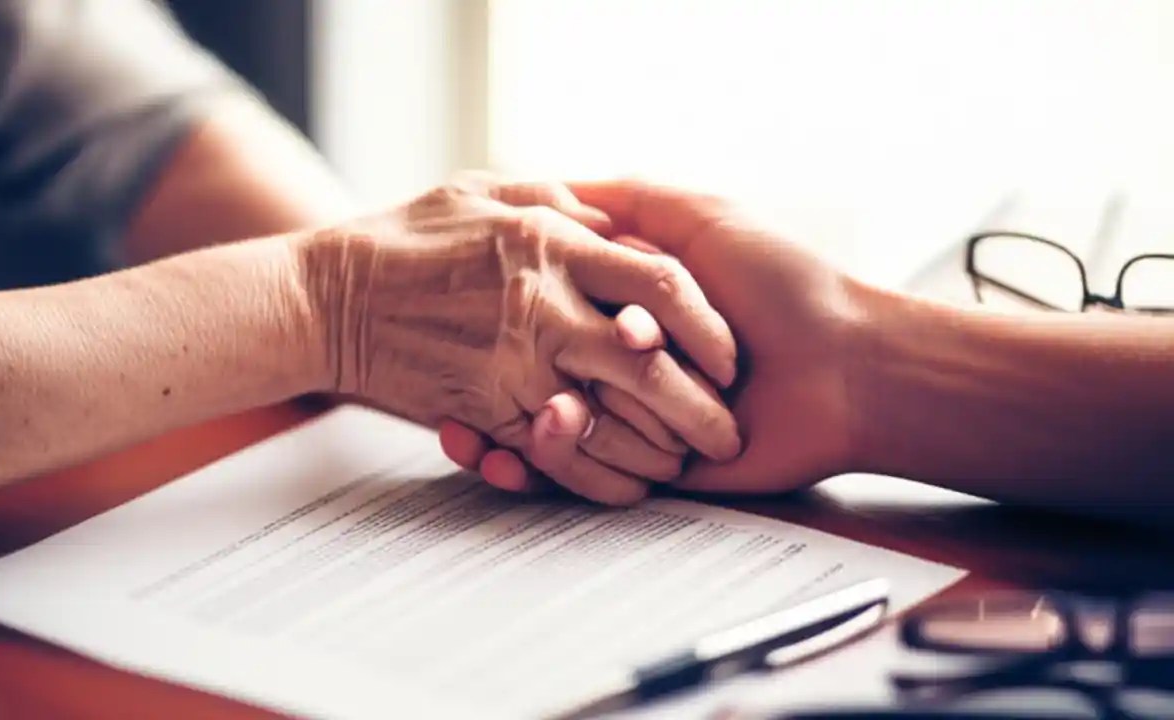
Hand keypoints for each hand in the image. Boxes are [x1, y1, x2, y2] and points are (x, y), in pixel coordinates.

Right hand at [297, 177, 741, 502]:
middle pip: (648, 364)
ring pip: (609, 423)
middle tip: (729, 429)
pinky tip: (628, 486)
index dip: (705, 322)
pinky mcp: (484, 412)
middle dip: (700, 407)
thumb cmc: (404, 235)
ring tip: (690, 464)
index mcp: (549, 244)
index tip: (726, 351)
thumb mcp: (485, 190)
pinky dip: (596, 478)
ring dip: (657, 450)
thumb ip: (558, 201)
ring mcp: (510, 365)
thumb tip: (616, 222)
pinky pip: (555, 458)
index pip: (659, 283)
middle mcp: (538, 308)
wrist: (325, 299)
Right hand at [444, 179, 870, 494]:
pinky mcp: (650, 466)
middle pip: (529, 373)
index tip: (451, 305)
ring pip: (542, 426)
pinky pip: (580, 473)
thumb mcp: (699, 218)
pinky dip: (539, 465)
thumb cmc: (781, 284)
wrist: (847, 368)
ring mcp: (636, 413)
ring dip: (497, 429)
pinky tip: (510, 449)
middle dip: (480, 388)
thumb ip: (631, 202)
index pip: (540, 308)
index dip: (495, 313)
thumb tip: (560, 191)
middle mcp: (625, 357)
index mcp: (627, 304)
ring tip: (467, 430)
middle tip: (444, 393)